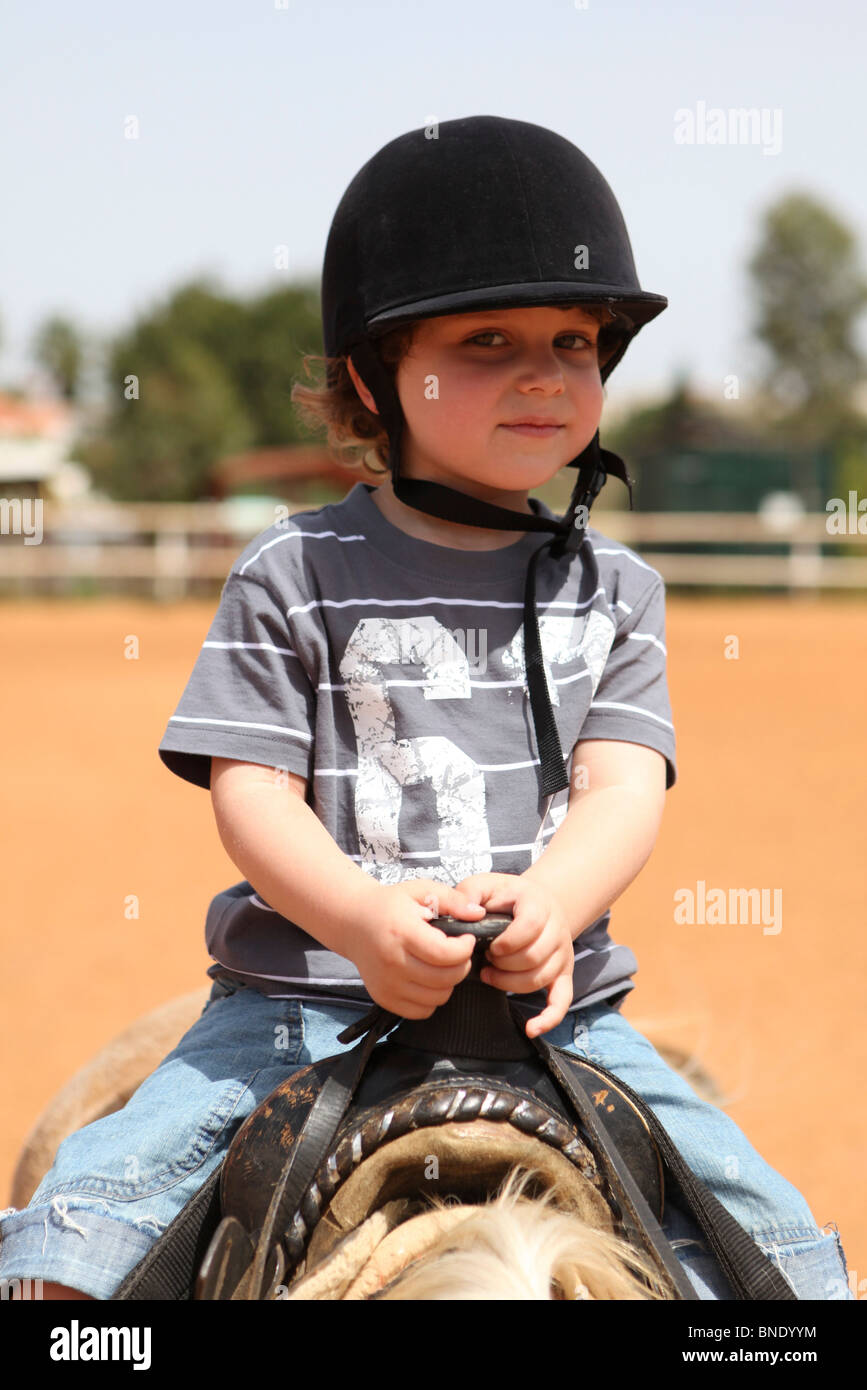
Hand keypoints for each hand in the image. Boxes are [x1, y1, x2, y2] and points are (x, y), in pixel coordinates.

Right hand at [351, 879, 485, 1018]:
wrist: (353, 922)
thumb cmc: (390, 905)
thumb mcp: (421, 891)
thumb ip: (452, 900)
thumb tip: (478, 914)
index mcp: (402, 933)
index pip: (445, 954)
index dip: (465, 948)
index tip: (467, 939)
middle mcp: (392, 962)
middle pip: (445, 978)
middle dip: (461, 965)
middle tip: (457, 952)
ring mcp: (386, 984)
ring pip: (437, 997)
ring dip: (448, 983)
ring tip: (441, 964)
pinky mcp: (383, 998)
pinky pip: (422, 1011)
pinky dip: (432, 998)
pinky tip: (428, 978)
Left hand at [453, 873, 573, 1037]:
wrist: (536, 903)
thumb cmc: (505, 896)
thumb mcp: (484, 884)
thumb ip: (468, 893)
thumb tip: (470, 915)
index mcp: (539, 905)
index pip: (530, 926)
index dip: (507, 941)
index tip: (490, 945)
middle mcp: (557, 930)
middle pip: (533, 957)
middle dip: (503, 964)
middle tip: (486, 958)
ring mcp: (562, 954)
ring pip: (539, 979)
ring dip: (509, 983)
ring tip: (490, 974)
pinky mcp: (563, 974)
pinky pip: (562, 1000)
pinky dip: (549, 1018)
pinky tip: (531, 1029)